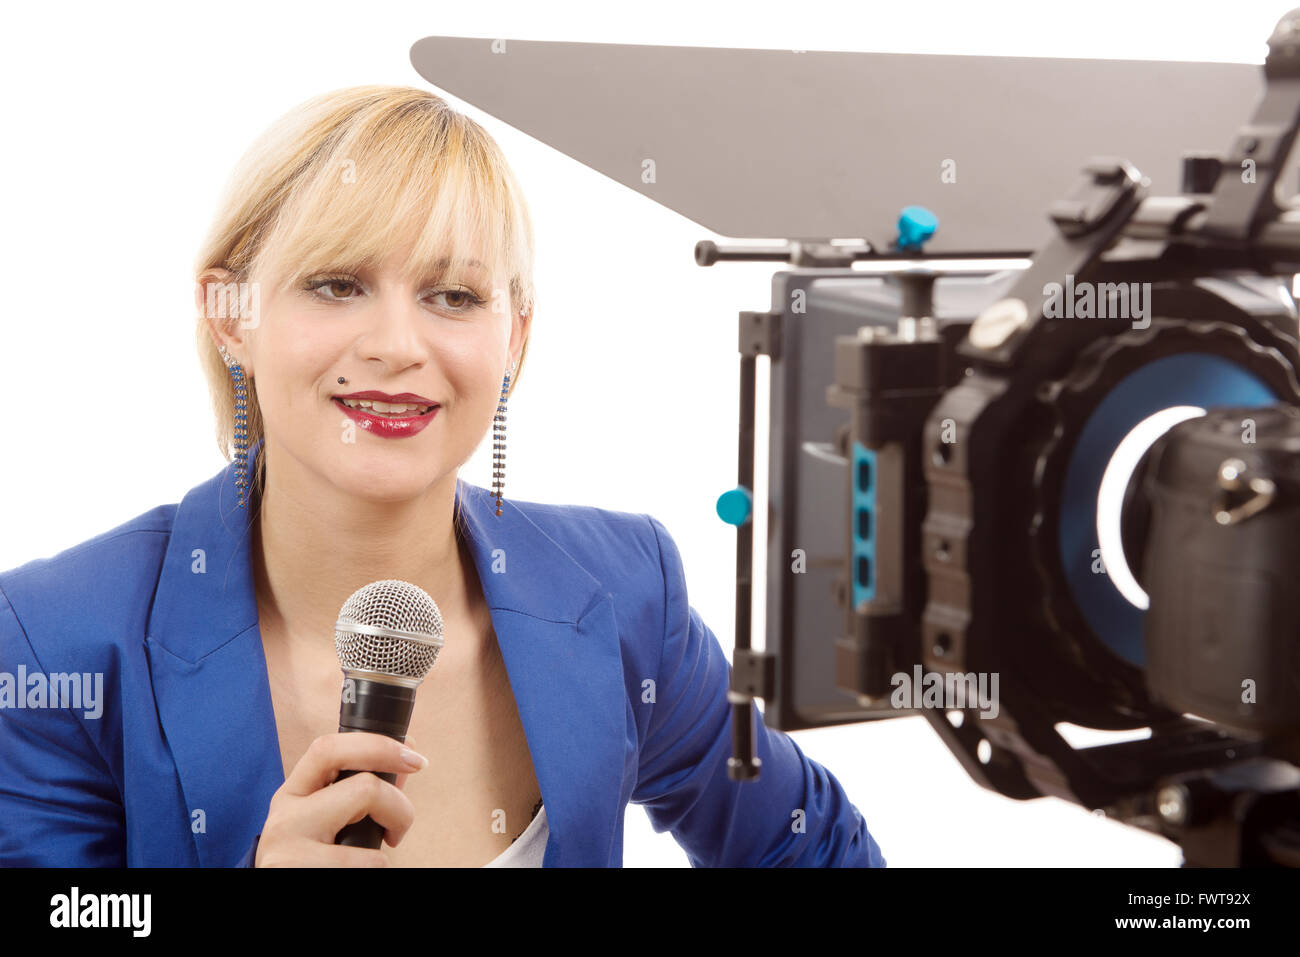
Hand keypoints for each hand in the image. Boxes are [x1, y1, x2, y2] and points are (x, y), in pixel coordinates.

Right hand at [253, 732, 427, 866]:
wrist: (275, 909)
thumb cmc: (313, 860)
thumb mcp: (328, 820)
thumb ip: (364, 787)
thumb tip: (407, 749)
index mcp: (293, 793)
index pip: (329, 749)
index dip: (380, 746)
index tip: (417, 760)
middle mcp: (285, 815)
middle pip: (364, 786)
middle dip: (398, 806)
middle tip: (399, 830)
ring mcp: (288, 846)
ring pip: (369, 828)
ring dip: (386, 847)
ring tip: (373, 862)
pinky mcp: (295, 869)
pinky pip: (366, 862)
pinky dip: (376, 866)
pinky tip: (359, 871)